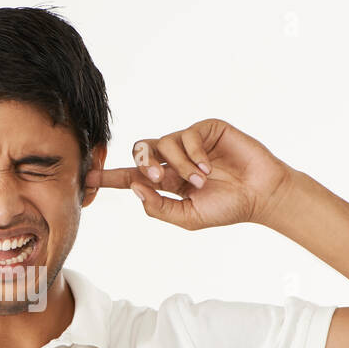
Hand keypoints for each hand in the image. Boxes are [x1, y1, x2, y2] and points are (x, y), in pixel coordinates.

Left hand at [85, 118, 296, 229]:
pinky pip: (186, 135)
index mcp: (166, 181)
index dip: (110, 177)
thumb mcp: (187, 217)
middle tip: (158, 179)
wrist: (260, 195)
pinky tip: (208, 167)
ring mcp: (189, 143)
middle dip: (143, 164)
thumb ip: (159, 207)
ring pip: (162, 143)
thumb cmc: (227, 208)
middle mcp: (173, 159)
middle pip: (140, 150)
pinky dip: (193, 153)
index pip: (132, 176)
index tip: (88, 179)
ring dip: (178, 164)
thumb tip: (134, 188)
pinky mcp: (206, 130)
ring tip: (199, 180)